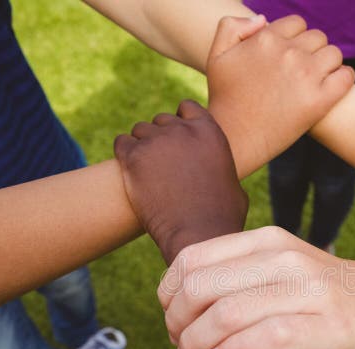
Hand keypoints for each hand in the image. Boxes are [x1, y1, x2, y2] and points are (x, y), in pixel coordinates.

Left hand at [114, 100, 247, 262]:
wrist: (199, 235)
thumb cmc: (222, 217)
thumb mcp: (233, 184)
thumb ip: (222, 166)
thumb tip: (220, 171)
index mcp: (210, 131)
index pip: (187, 107)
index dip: (181, 122)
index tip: (179, 140)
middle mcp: (182, 130)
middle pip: (162, 120)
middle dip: (161, 137)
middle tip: (162, 163)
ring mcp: (156, 142)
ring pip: (140, 130)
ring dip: (142, 145)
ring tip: (147, 170)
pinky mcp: (134, 158)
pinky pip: (121, 142)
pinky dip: (124, 153)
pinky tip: (131, 169)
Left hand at [157, 226, 354, 348]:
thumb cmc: (328, 294)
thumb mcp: (284, 265)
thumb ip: (242, 270)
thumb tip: (180, 298)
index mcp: (268, 241)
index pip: (193, 259)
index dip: (168, 293)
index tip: (170, 316)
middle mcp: (285, 259)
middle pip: (202, 288)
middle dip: (177, 322)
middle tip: (180, 344)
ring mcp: (308, 293)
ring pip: (226, 314)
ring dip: (196, 344)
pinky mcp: (324, 329)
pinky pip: (262, 340)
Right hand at [206, 15, 354, 177]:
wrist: (234, 139)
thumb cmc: (224, 100)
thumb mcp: (217, 55)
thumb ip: (232, 27)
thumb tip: (263, 19)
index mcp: (266, 38)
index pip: (297, 24)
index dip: (294, 38)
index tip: (290, 55)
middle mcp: (289, 53)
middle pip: (317, 37)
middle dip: (311, 51)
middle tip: (303, 71)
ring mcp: (306, 75)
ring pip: (334, 54)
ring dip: (328, 63)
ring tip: (317, 79)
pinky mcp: (320, 100)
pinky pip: (346, 76)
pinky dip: (344, 78)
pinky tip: (333, 87)